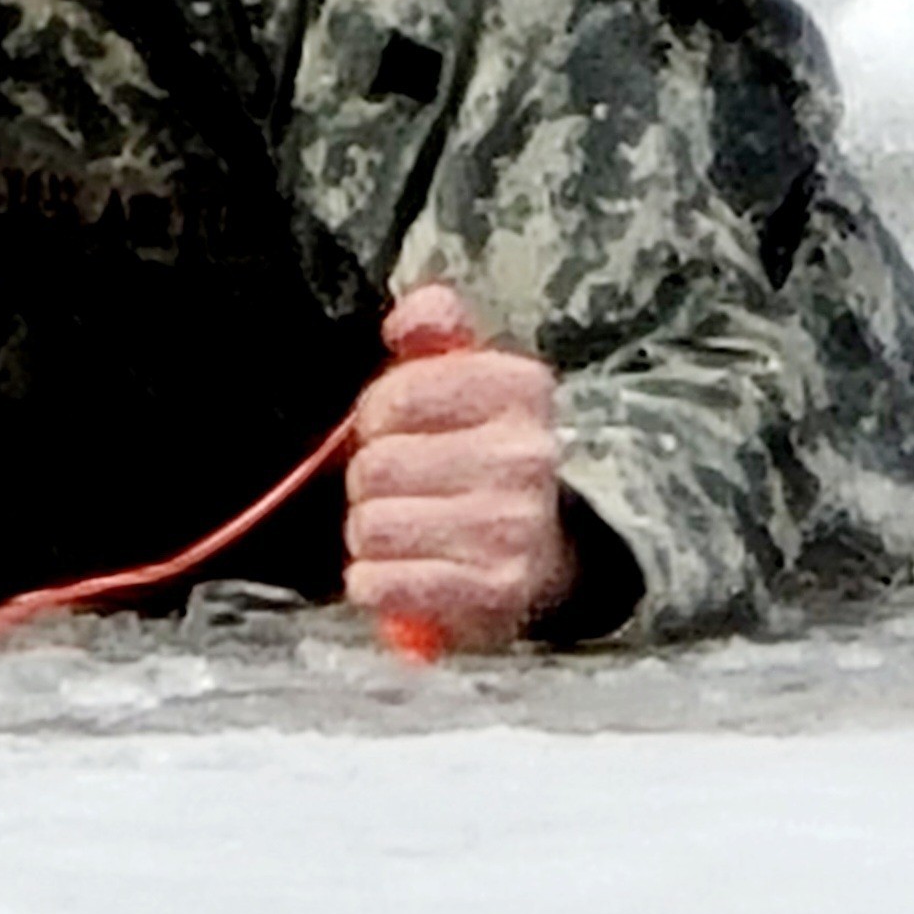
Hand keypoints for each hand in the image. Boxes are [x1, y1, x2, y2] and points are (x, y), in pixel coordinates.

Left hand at [344, 284, 573, 651]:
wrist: (543, 546)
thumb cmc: (482, 452)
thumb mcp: (467, 374)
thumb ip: (433, 326)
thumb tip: (404, 323)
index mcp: (520, 388)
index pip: (397, 394)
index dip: (378, 416)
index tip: (397, 429)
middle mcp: (526, 455)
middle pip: (377, 464)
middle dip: (370, 480)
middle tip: (398, 488)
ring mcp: (513, 527)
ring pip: (373, 525)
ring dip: (370, 533)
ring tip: (401, 530)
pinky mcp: (496, 590)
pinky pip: (382, 582)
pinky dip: (374, 582)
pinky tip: (396, 573)